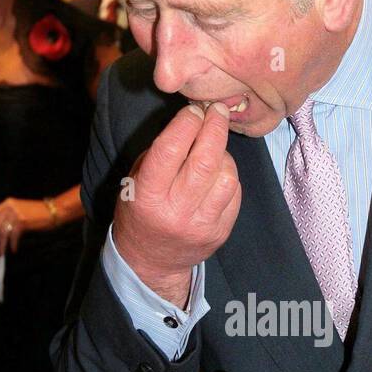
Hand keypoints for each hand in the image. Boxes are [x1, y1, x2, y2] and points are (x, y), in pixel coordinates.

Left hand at [0, 198, 48, 256]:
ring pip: (2, 232)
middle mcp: (9, 207)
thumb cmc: (38, 213)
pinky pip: (13, 236)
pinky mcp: (22, 221)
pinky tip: (14, 250)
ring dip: (1, 245)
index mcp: (7, 203)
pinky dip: (12, 245)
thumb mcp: (20, 210)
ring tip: (1, 253)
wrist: (54, 211)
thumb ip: (9, 216)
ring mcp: (15, 213)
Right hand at [112, 101, 240, 304]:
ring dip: (224, 154)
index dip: (186, 123)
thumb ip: (160, 153)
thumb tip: (192, 121)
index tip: (193, 110)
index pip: (170, 150)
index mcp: (147, 196)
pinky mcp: (220, 233)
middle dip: (214, 128)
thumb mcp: (136, 181)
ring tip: (215, 148)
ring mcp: (201, 225)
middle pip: (205, 161)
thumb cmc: (141, 211)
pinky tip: (219, 172)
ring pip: (226, 177)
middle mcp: (175, 212)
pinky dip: (229, 176)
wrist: (151, 261)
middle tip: (217, 111)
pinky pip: (235, 194)